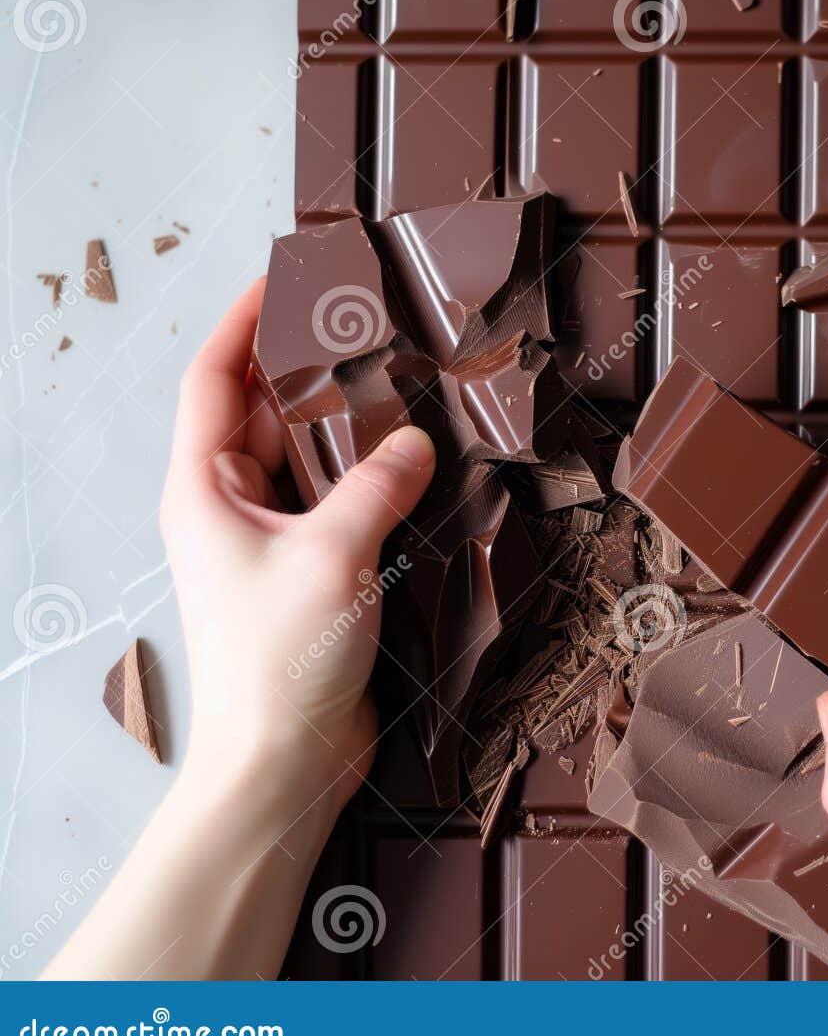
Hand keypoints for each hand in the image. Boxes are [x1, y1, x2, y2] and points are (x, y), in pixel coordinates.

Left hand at [48, 281, 436, 979]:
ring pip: (306, 460)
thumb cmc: (278, 662)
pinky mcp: (310, 575)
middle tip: (364, 322)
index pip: (214, 379)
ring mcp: (269, 543)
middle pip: (263, 412)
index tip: (281, 275)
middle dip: (306, 365)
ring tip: (398, 380)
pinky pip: (339, 505)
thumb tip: (415, 440)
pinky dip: (371, 479)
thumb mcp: (332, 558)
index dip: (243, 321)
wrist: (282, 760)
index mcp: (203, 489)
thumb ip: (377, 486)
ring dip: (346, 424)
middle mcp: (229, 508)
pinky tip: (416, 463)